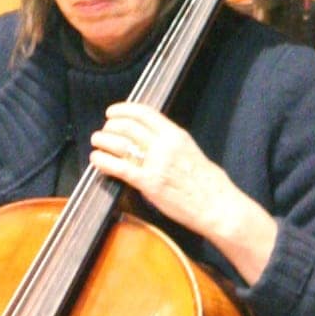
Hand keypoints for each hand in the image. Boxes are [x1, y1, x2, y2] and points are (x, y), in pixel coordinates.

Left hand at [89, 104, 277, 282]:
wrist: (218, 206)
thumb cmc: (209, 184)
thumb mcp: (191, 152)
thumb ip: (171, 144)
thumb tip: (151, 140)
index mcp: (176, 135)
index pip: (144, 113)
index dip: (123, 109)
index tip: (112, 112)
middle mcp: (165, 145)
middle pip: (128, 126)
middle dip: (110, 126)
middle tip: (103, 131)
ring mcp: (157, 164)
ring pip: (120, 143)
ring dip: (103, 141)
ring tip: (96, 143)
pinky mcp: (149, 183)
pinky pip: (119, 167)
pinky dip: (103, 161)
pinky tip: (96, 160)